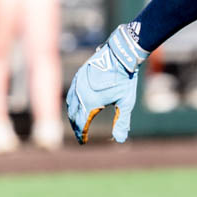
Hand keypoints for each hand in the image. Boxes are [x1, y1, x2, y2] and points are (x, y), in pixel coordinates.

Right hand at [65, 25, 147, 143]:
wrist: (120, 55)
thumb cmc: (124, 79)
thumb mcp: (126, 102)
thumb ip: (121, 122)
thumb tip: (120, 140)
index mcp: (89, 103)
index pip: (81, 123)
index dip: (81, 134)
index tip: (83, 142)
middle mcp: (79, 94)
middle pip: (73, 115)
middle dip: (76, 126)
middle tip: (80, 134)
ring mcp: (77, 84)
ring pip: (70, 104)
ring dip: (73, 114)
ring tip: (78, 121)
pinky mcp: (78, 75)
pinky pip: (71, 92)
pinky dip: (72, 102)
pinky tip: (77, 104)